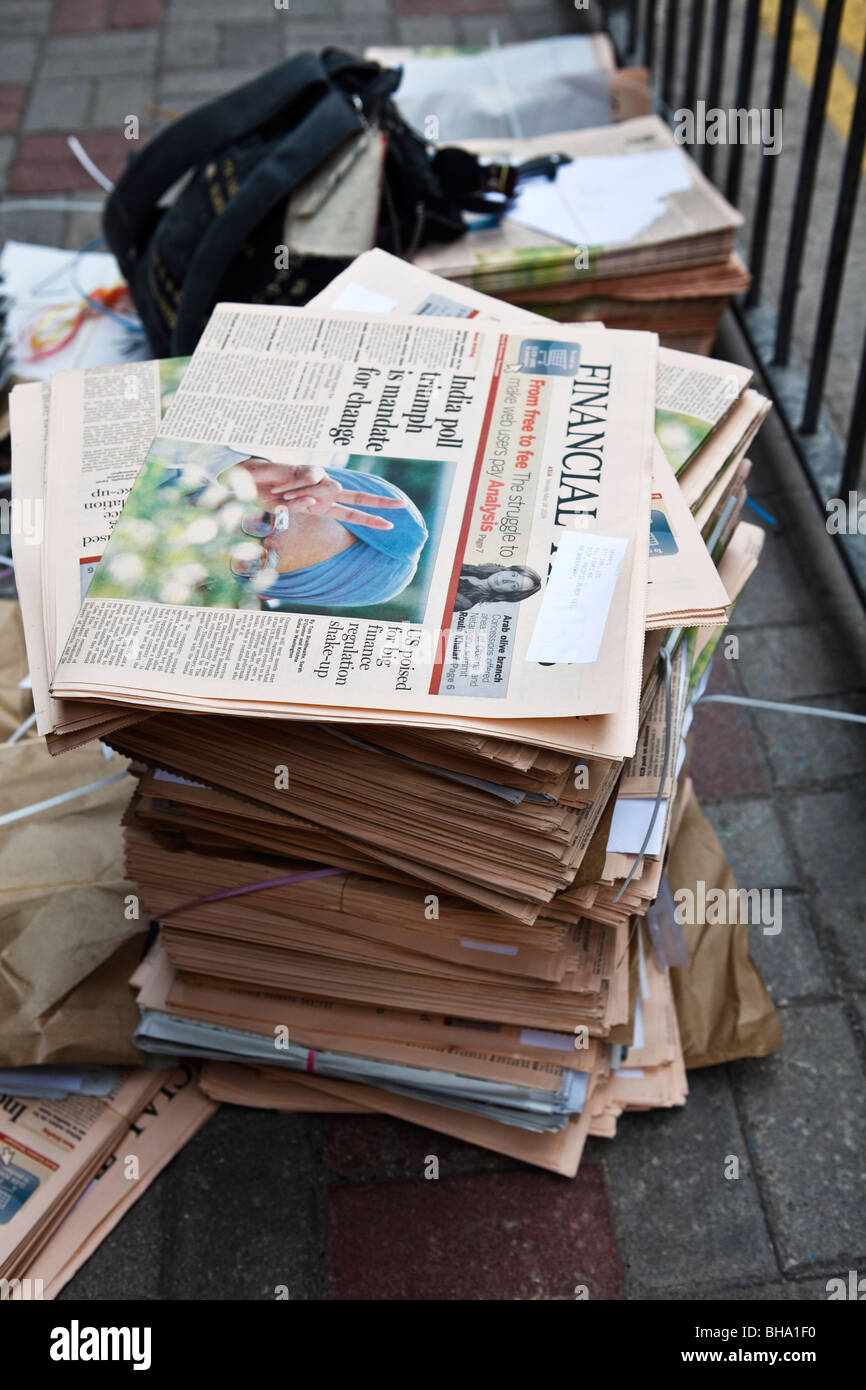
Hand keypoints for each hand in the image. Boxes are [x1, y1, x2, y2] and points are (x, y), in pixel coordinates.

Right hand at [266, 466, 405, 530]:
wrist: (252, 479)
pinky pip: (312, 479)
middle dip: (380, 502)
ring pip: (330, 489)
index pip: (352, 514)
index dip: (371, 519)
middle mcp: (326, 492)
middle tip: (402, 506)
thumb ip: (303, 505)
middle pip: (358, 497)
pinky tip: (282, 487)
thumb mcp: (286, 508)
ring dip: (306, 496)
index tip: (391, 525)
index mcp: (324, 507)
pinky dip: (296, 486)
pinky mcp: (310, 468)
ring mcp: (320, 479)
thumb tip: (318, 497)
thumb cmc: (268, 497)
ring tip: (282, 495)